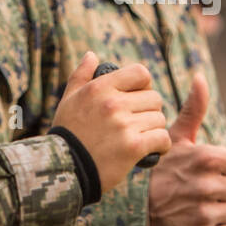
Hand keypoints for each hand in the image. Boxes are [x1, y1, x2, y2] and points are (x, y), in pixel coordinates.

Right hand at [51, 52, 169, 192]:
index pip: (141, 73)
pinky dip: (161, 146)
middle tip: (140, 123)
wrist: (63, 170)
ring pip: (159, 119)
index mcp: (100, 88)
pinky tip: (153, 150)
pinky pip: (162, 139)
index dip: (144, 85)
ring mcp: (124, 125)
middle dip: (150, 110)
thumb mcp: (69, 100)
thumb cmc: (67, 134)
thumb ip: (81, 75)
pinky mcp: (134, 147)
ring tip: (143, 137)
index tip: (138, 98)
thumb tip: (91, 55)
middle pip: (154, 98)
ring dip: (155, 129)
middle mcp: (113, 103)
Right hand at [148, 72, 225, 225]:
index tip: (221, 169)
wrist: (132, 210)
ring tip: (206, 203)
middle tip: (210, 187)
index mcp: (206, 158)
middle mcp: (206, 185)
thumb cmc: (159, 170)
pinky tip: (205, 220)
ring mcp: (204, 214)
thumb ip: (194, 109)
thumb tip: (200, 76)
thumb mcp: (174, 138)